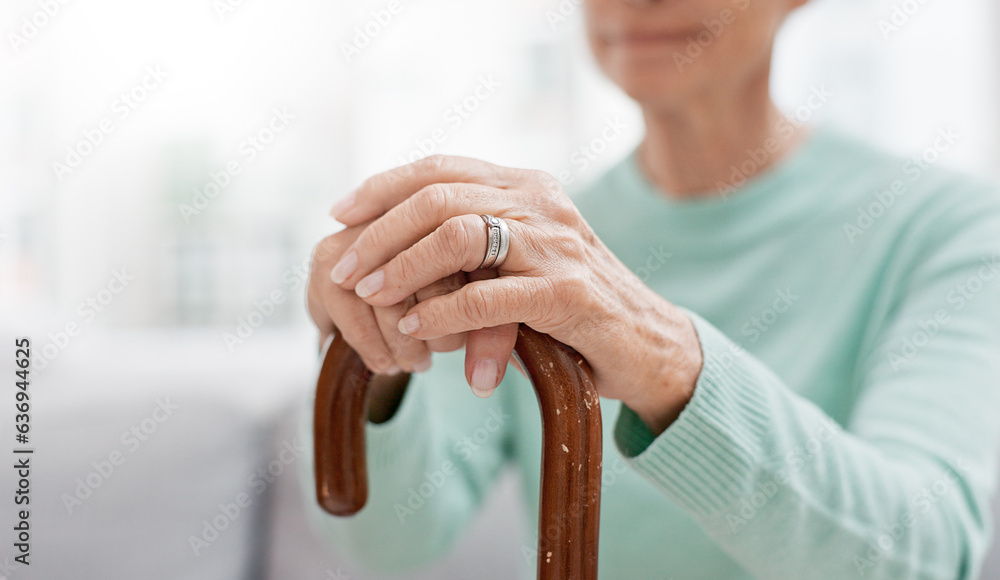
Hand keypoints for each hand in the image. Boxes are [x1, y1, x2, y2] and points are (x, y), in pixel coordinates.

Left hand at [329, 155, 703, 433]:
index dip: (384, 186)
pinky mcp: (568, 295)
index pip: (441, 167)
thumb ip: (474, 241)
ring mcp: (558, 246)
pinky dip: (441, 311)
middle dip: (380, 232)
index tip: (341, 213)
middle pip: (439, 195)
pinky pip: (488, 295)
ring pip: (458, 234)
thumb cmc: (571, 307)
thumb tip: (391, 243)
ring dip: (402, 266)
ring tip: (370, 294)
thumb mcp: (520, 259)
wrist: (648, 345)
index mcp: (527, 187)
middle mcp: (542, 204)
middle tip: (345, 268)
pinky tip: (415, 328)